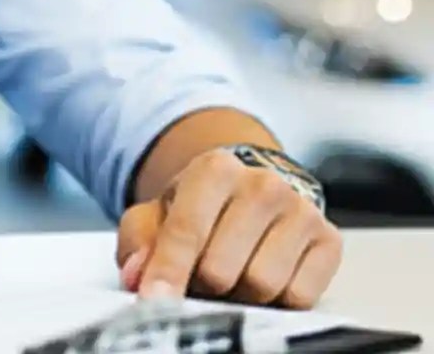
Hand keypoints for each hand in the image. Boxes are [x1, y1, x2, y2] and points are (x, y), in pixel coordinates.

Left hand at [116, 149, 342, 308]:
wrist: (253, 190)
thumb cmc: (199, 208)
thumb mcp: (157, 214)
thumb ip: (140, 242)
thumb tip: (138, 275)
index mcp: (215, 169)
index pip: (186, 231)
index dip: (167, 272)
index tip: (155, 300)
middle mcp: (264, 184)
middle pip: (221, 269)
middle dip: (202, 284)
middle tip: (199, 276)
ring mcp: (302, 211)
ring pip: (262, 285)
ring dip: (239, 293)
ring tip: (232, 273)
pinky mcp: (330, 240)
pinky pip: (299, 297)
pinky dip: (276, 300)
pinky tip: (265, 275)